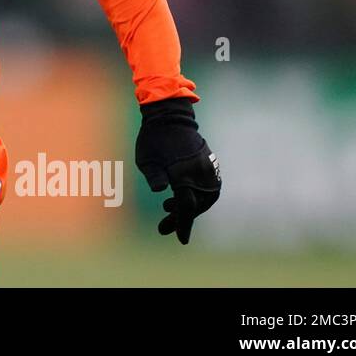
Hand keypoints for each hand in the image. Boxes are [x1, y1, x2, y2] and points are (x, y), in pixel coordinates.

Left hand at [135, 97, 220, 243]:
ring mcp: (207, 167)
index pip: (187, 206)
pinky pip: (208, 187)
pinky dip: (198, 196)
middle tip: (164, 225)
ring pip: (206, 198)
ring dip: (191, 207)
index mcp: (183, 172)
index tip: (181, 240)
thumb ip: (154, 177)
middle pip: (197, 205)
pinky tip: (181, 197)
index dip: (183, 224)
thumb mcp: (146, 159)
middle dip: (183, 218)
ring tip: (169, 208)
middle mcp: (199, 171)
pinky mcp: (210, 163)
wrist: (170, 116)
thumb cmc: (153, 138)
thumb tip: (162, 193)